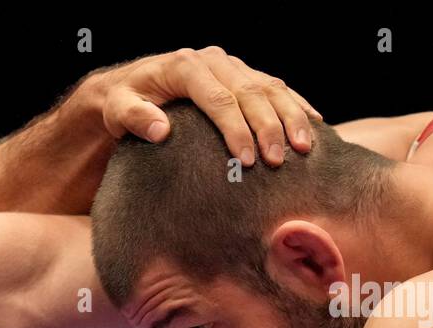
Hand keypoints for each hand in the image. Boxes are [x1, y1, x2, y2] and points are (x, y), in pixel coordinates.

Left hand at [83, 47, 321, 165]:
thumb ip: (135, 118)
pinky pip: (275, 86)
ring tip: (304, 148)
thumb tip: (160, 129)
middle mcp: (213, 61)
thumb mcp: (119, 110)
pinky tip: (313, 125)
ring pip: (269, 87)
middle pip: (250, 93)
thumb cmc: (123, 102)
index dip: (235, 130)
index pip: (219, 100)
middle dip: (268, 127)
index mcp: (186, 67)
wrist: (130, 86)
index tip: (245, 160)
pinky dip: (295, 105)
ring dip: (290, 117)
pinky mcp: (241, 74)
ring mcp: (230, 66)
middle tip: (279, 161)